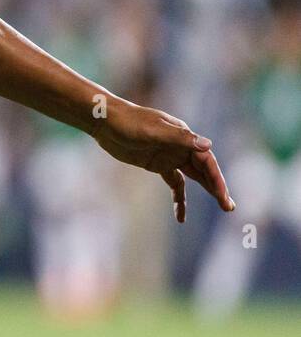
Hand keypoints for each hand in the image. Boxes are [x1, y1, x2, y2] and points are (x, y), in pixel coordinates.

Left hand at [91, 99, 233, 222]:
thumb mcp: (154, 130)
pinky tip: (181, 215)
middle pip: (204, 170)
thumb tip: (208, 144)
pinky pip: (175, 183)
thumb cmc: (130, 122)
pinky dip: (180, 197)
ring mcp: (169, 156)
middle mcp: (180, 146)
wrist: (106, 121)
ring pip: (193, 176)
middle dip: (217, 187)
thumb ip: (180, 138)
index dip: (216, 179)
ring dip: (207, 190)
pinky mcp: (157, 164)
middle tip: (229, 207)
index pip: (206, 160)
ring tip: (222, 206)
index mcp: (183, 136)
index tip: (222, 197)